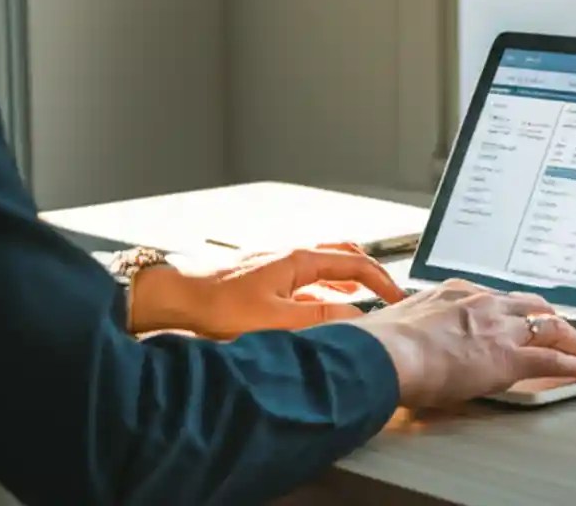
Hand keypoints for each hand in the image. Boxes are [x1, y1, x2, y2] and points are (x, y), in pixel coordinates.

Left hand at [130, 242, 404, 338]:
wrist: (175, 297)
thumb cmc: (218, 306)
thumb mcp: (275, 319)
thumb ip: (321, 320)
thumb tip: (358, 319)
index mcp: (300, 260)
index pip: (357, 262)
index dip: (384, 282)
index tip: (399, 300)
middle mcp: (293, 256)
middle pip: (346, 255)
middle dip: (372, 273)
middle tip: (389, 295)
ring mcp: (280, 265)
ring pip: (327, 265)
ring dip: (350, 280)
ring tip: (364, 301)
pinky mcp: (267, 278)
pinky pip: (309, 278)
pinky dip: (327, 289)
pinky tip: (323, 309)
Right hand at [355, 279, 575, 407]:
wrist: (385, 354)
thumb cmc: (380, 345)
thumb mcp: (400, 323)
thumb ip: (415, 326)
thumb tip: (404, 337)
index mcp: (455, 293)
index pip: (497, 299)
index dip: (516, 311)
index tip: (522, 317)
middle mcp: (484, 304)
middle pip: (531, 307)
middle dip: (552, 319)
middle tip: (566, 329)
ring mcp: (499, 328)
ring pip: (551, 328)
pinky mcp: (509, 357)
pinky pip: (553, 360)